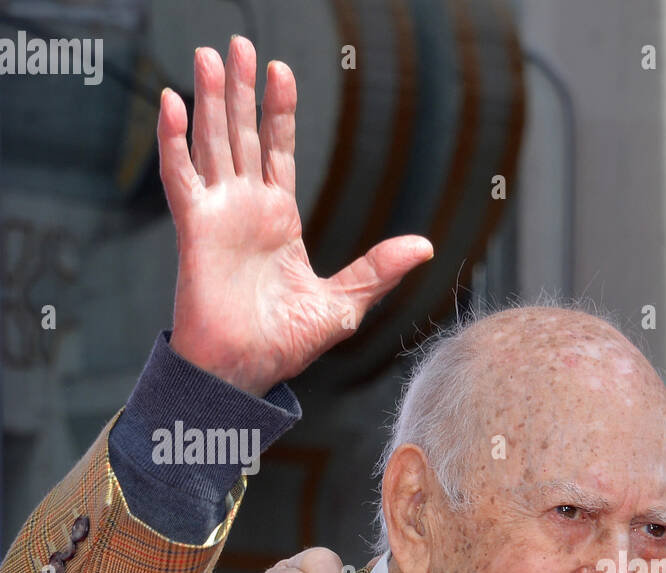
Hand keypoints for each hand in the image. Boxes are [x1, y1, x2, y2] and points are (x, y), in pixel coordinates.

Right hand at [160, 36, 432, 394]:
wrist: (247, 371)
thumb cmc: (286, 344)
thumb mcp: (345, 303)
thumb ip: (379, 269)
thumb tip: (426, 246)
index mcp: (280, 222)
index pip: (278, 153)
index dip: (279, 112)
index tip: (281, 72)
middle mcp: (246, 210)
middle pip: (242, 135)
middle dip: (242, 90)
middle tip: (238, 43)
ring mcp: (219, 215)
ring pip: (212, 143)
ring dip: (211, 99)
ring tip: (210, 54)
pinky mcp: (195, 228)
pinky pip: (180, 175)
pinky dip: (174, 140)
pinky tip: (174, 103)